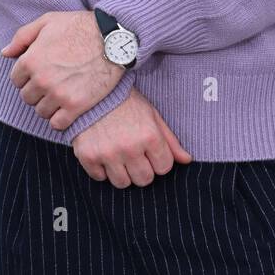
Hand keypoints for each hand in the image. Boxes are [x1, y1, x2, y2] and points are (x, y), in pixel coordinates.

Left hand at [1, 10, 121, 125]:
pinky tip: (68, 108)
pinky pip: (58, 124)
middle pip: (28, 97)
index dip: (28, 75)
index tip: (41, 72)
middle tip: (53, 82)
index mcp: (31, 60)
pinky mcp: (76, 106)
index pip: (16, 80)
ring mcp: (58, 95)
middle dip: (37, 91)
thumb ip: (22, 36)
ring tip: (61, 94)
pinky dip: (61, 119)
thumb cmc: (81, 26)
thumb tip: (6, 53)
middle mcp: (41, 80)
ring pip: (41, 111)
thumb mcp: (49, 21)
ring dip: (49, 105)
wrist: (114, 39)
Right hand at [71, 85, 192, 186]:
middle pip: (144, 179)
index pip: (164, 168)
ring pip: (122, 183)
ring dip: (123, 173)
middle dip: (143, 170)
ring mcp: (107, 153)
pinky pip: (100, 178)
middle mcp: (129, 147)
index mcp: (149, 136)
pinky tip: (103, 155)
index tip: (151, 152)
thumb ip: (170, 140)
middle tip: (135, 155)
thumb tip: (187, 160)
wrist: (93, 92)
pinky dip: (102, 170)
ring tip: (119, 156)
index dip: (159, 160)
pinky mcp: (88, 156)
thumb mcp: (152, 116)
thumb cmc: (126, 103)